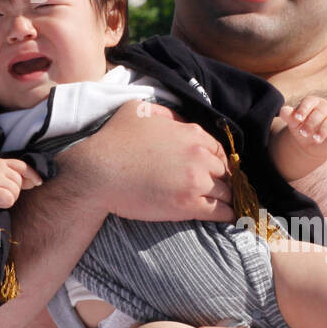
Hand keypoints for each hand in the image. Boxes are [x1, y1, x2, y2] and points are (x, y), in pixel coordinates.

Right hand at [0, 157, 42, 218]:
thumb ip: (12, 176)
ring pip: (15, 191)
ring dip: (8, 199)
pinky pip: (9, 199)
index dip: (32, 174)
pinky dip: (4, 204)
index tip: (38, 183)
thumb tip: (35, 180)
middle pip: (19, 181)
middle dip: (14, 192)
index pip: (22, 165)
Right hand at [62, 98, 234, 222]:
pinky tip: (228, 217)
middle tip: (216, 189)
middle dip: (222, 180)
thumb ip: (165, 113)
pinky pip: (220, 212)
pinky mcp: (187, 205)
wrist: (98, 172)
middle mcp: (198, 156)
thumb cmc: (114, 140)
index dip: (217, 161)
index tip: (213, 170)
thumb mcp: (139, 110)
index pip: (219, 149)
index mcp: (191, 133)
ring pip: (226, 192)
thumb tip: (177, 121)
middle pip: (224, 171)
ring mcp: (195, 181)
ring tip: (225, 205)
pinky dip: (227, 214)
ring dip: (225, 198)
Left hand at [278, 96, 326, 160]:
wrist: (310, 143)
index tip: (296, 119)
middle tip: (303, 133)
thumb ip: (288, 115)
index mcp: (313, 102)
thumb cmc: (301, 128)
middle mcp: (326, 107)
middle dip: (311, 123)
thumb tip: (283, 110)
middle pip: (320, 112)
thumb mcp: (294, 123)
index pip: (309, 102)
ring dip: (324, 130)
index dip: (303, 109)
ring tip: (316, 139)